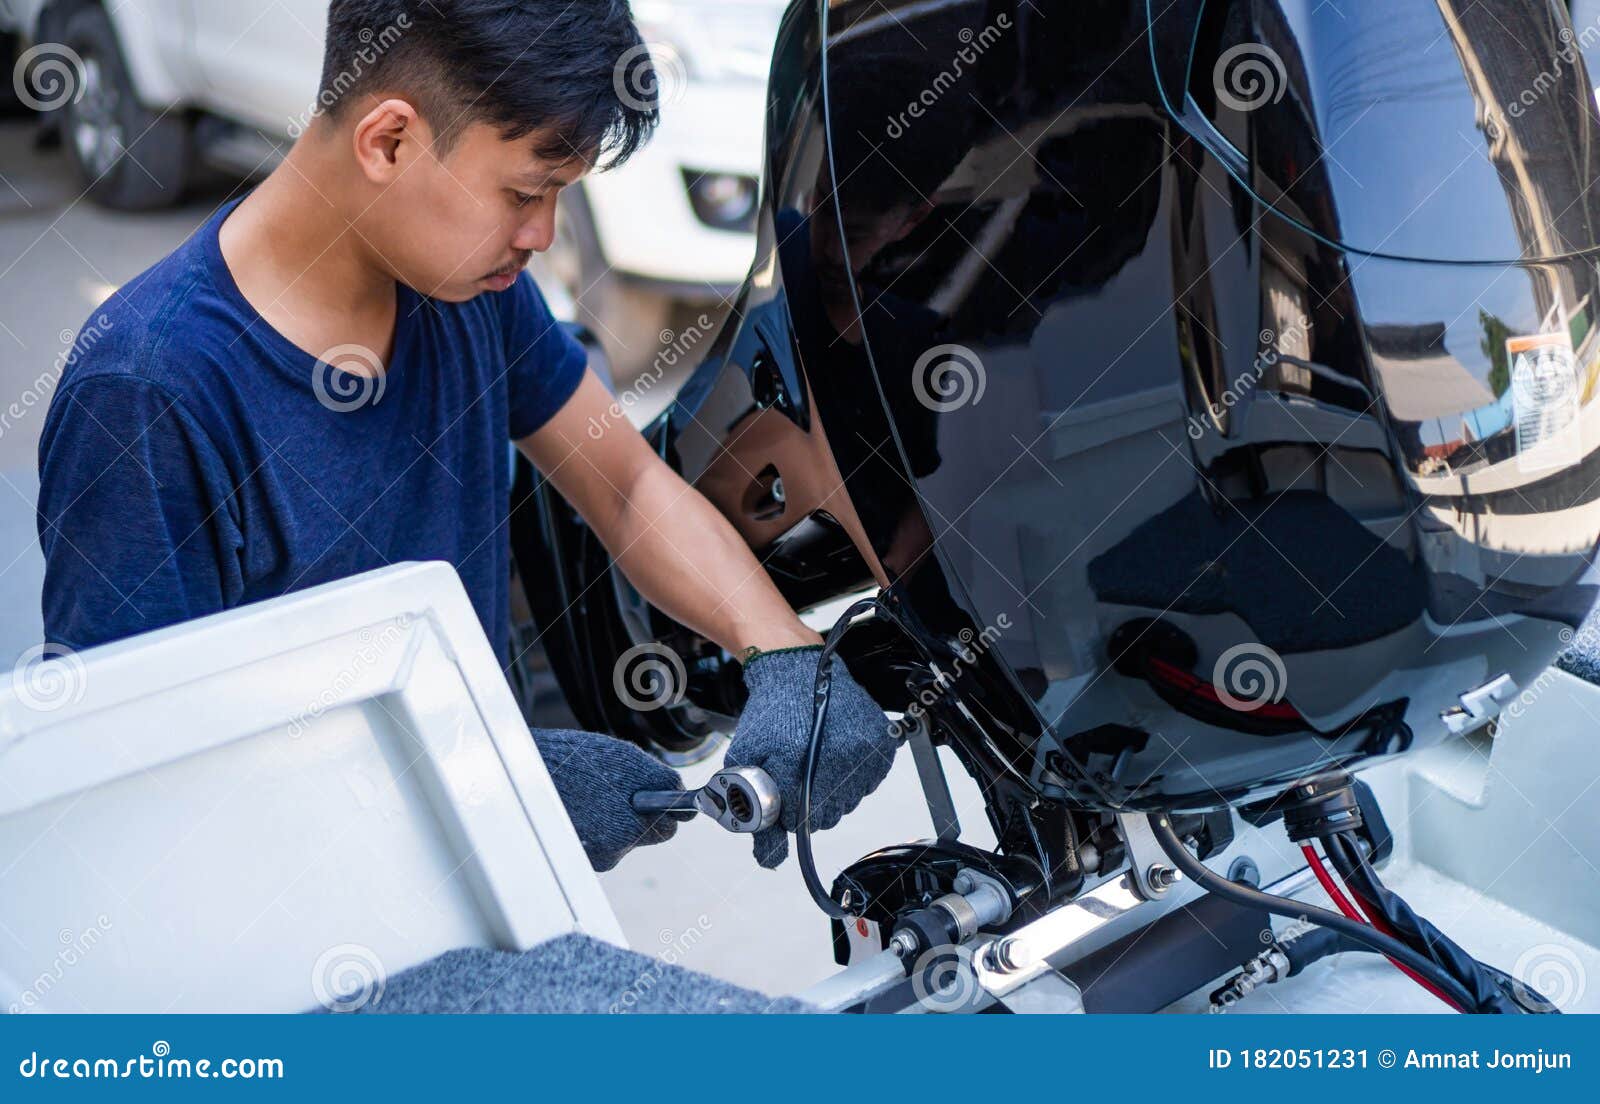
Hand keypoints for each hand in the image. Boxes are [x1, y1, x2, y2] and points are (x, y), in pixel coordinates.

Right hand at [532, 727, 690, 871]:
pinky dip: (597, 827)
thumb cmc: (578, 761)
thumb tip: (684, 800)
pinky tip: (582, 806)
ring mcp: (593, 857)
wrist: (526, 772)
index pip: (669, 827)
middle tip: (621, 790)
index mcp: (630, 827)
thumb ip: (664, 782)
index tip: (657, 796)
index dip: (664, 807)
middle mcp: (613, 850)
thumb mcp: (630, 760)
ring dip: (616, 820)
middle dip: (641, 816)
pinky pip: (601, 842)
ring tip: (594, 794)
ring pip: (621, 839)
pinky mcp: (578, 857)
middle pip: (646, 836)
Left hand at [722, 646, 897, 867]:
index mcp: (801, 765)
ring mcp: (864, 751)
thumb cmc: (772, 710)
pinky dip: (854, 777)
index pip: (798, 822)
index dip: (785, 812)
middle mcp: (838, 760)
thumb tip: (769, 858)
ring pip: (850, 802)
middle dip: (808, 805)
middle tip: (797, 776)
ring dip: (832, 792)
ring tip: (817, 761)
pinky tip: (837, 756)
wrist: (797, 667)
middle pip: (827, 817)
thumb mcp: (746, 756)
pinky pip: (870, 782)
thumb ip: (752, 808)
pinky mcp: (881, 743)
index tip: (782, 793)